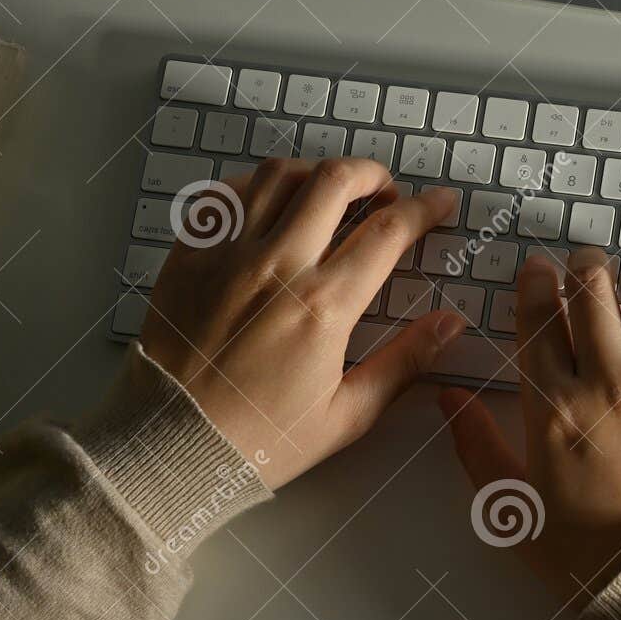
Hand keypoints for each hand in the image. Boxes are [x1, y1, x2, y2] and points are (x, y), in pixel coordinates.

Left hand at [140, 157, 464, 488]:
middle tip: (389, 190)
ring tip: (334, 190)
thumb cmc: (260, 440)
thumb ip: (404, 362)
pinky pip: (226, 195)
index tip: (441, 203)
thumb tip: (450, 325)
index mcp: (323, 306)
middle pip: (336, 182)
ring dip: (318, 172)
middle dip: (374, 175)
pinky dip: (257, 184)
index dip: (425, 209)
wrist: (171, 447)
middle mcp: (277, 267)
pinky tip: (273, 201)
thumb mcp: (347, 414)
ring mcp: (228, 255)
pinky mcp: (189, 256)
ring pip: (281, 175)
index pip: (389, 232)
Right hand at [441, 248, 620, 604]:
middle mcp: (607, 381)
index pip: (538, 317)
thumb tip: (448, 398)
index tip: (538, 269)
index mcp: (552, 407)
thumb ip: (476, 448)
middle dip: (584, 266)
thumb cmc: (588, 556)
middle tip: (585, 267)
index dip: (536, 281)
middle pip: (592, 289)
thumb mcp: (513, 510)